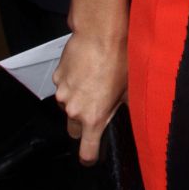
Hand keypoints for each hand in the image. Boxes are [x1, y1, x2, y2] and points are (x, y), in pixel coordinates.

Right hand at [52, 30, 126, 165]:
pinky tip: (86, 69)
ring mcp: (62, 92)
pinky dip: (72, 83)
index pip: (86, 152)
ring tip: (94, 82)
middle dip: (83, 125)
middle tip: (97, 109)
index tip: (95, 155)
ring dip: (77, 101)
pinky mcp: (57, 76)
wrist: (100, 33)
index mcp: (93, 117)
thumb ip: (125, 108)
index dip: (91, 157)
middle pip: (73, 130)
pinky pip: (63, 87)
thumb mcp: (130, 87)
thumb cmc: (120, 59)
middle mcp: (73, 109)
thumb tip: (131, 115)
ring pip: (67, 106)